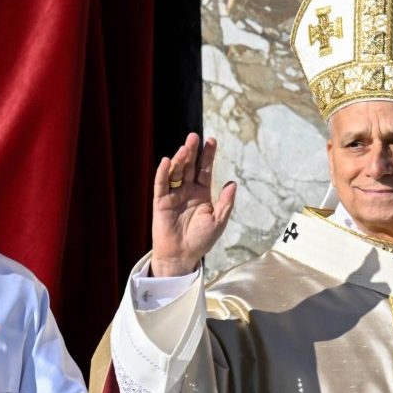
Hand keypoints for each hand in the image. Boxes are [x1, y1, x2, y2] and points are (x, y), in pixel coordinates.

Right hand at [149, 133, 235, 277]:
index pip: (205, 169)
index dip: (208, 155)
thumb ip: (225, 202)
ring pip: (176, 172)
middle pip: (190, 166)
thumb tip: (232, 182)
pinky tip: (168, 161)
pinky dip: (163, 173)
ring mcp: (173, 195)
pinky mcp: (161, 202)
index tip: (211, 140)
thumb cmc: (201, 240)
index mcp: (202, 193)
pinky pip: (161, 185)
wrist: (182, 256)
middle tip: (195, 136)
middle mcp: (187, 191)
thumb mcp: (218, 221)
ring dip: (180, 159)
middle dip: (192, 152)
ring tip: (185, 148)